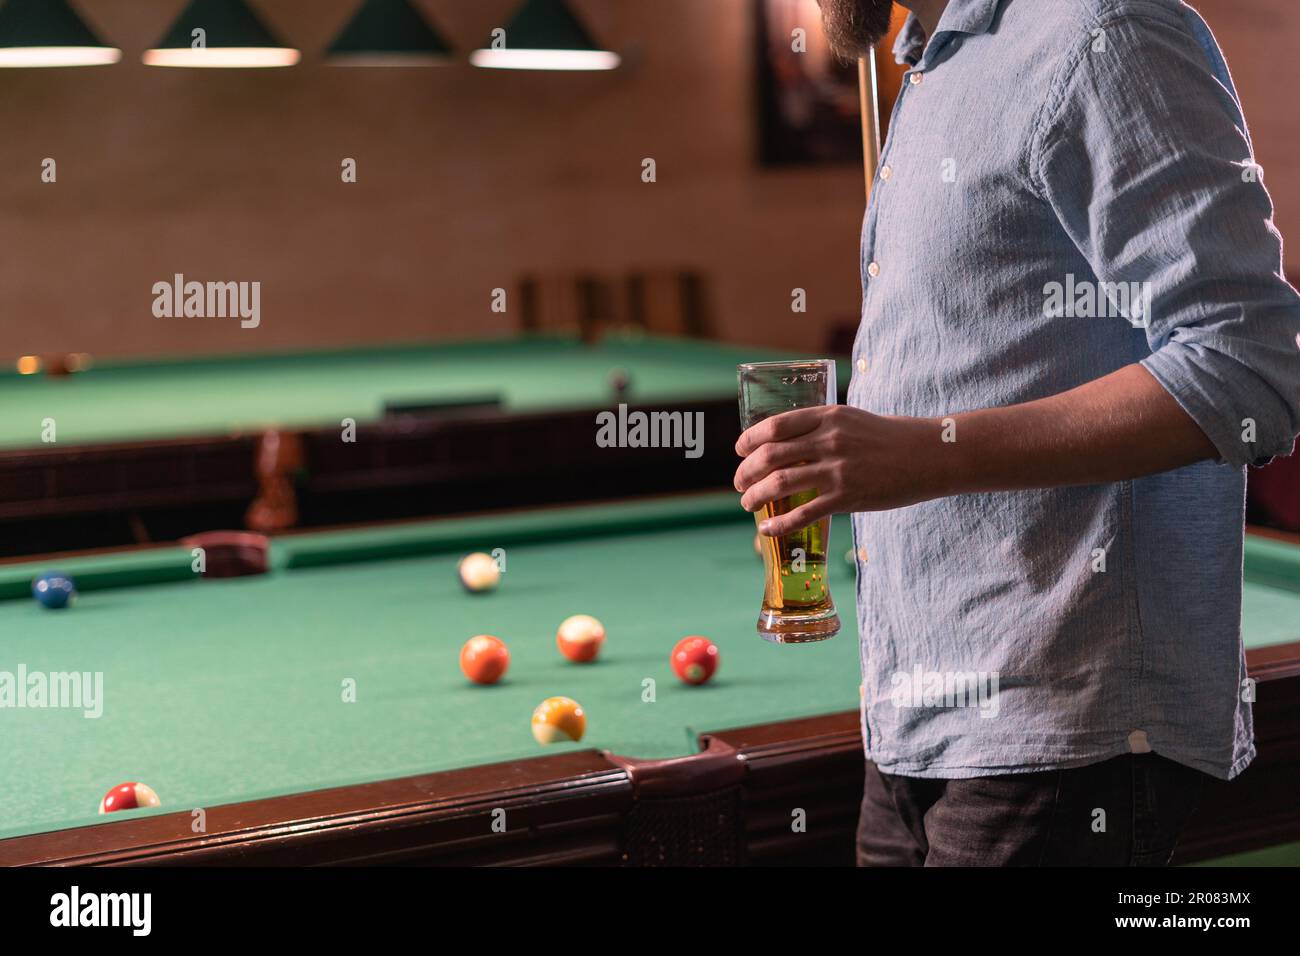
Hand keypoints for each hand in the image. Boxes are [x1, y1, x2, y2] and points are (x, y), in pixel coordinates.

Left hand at [733, 405, 945, 535]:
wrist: (931, 455)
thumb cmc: (892, 437)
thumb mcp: (853, 420)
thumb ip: (823, 429)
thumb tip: (790, 446)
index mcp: (828, 416)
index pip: (775, 426)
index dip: (750, 439)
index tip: (740, 450)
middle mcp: (829, 440)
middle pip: (770, 455)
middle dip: (746, 471)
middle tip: (739, 482)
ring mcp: (838, 469)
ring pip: (780, 483)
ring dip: (755, 495)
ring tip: (746, 503)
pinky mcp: (848, 497)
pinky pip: (804, 512)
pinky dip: (779, 522)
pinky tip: (767, 528)